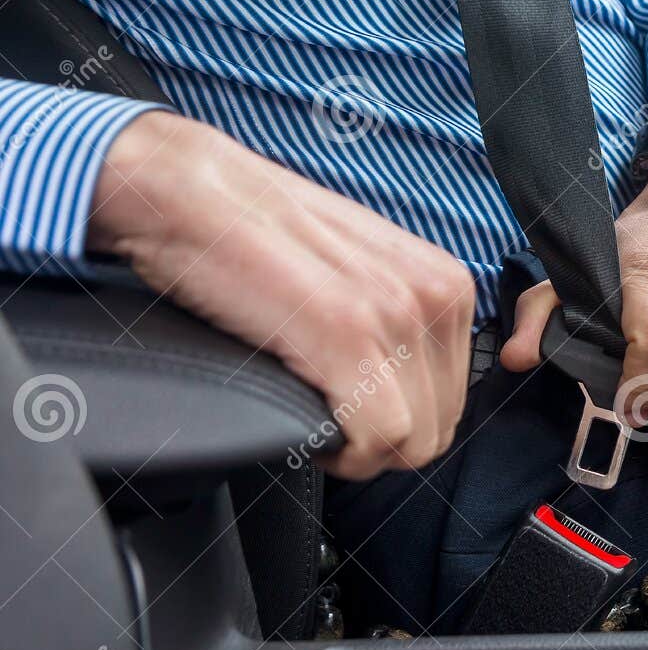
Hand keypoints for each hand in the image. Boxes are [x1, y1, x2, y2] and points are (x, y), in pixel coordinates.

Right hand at [89, 111, 476, 479]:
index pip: (453, 400)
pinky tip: (306, 432)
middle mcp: (438, 296)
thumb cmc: (260, 240)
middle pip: (438, 428)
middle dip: (382, 446)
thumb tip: (410, 393)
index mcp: (448, 284)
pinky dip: (342, 454)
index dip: (401, 425)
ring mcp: (398, 315)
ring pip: (413, 442)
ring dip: (360, 452)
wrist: (191, 194)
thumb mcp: (362, 277)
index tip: (352, 414)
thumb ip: (401, 324)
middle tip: (328, 426)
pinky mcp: (350, 336)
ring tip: (314, 422)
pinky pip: (378, 437)